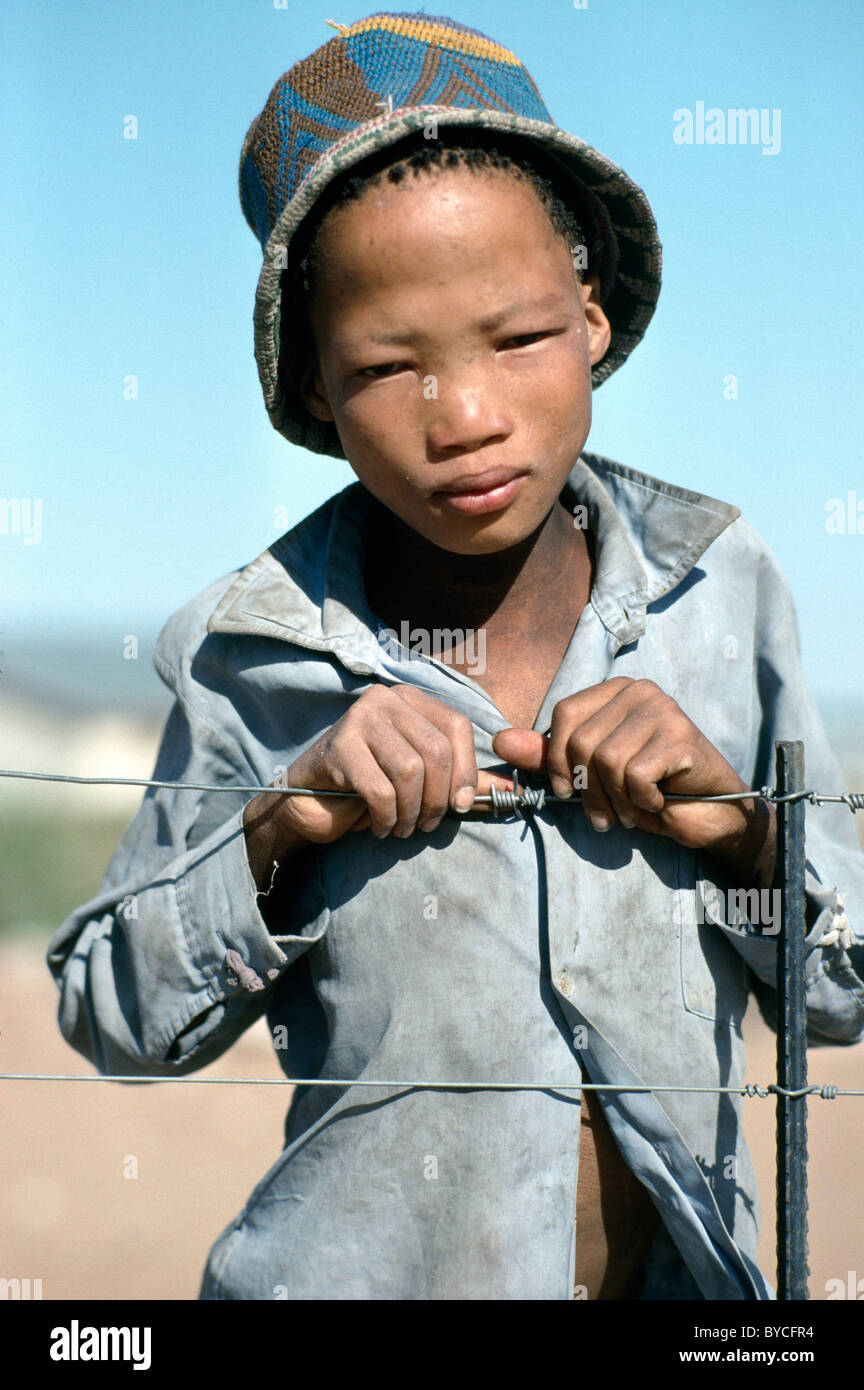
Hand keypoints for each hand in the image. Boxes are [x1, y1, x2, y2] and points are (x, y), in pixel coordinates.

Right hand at [247, 684, 514, 852]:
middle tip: (426, 824)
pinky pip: (380, 790)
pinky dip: (386, 817)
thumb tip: (513, 791)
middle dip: (437, 798)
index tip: (461, 806)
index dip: (466, 771)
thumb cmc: (370, 787)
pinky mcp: (338, 746)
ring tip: (401, 826)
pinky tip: (380, 826)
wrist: (308, 800)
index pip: (457, 727)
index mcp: (411, 699)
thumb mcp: (422, 780)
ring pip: (410, 770)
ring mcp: (359, 718)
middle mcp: (386, 700)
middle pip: (435, 751)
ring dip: (411, 811)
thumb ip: (463, 781)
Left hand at [492, 677, 775, 885]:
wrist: (710, 813)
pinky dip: (640, 800)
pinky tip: (658, 801)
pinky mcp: (682, 736)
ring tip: (632, 809)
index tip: (568, 791)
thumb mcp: (591, 774)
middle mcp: (639, 690)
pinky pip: (634, 774)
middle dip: (589, 789)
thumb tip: (499, 740)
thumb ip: (548, 756)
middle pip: (582, 741)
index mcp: (614, 691)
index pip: (563, 715)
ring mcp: (664, 710)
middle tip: (607, 813)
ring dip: (615, 800)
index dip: (557, 761)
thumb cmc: (649, 790)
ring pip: (607, 760)